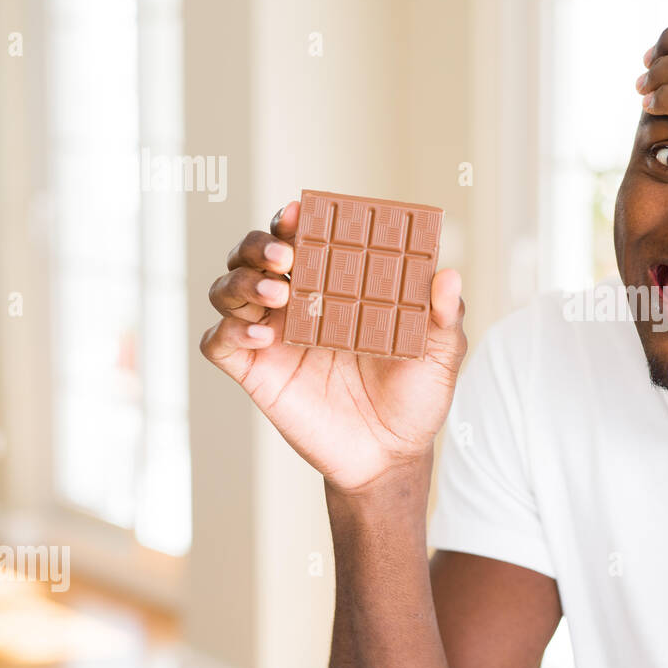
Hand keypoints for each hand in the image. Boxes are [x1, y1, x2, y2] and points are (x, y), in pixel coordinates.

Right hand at [199, 200, 467, 494]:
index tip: (299, 211)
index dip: (292, 218)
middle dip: (260, 243)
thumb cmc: (415, 397)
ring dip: (242, 281)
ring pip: (227, 288)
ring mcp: (272, 336)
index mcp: (336, 285)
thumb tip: (448, 274)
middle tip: (287, 255)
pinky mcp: (255, 372)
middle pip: (255, 253)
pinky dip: (229, 330)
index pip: (302, 237)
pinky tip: (262, 337)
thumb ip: (444, 315)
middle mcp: (297, 303)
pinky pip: (220, 342)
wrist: (392, 456)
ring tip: (277, 294)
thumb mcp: (441, 354)